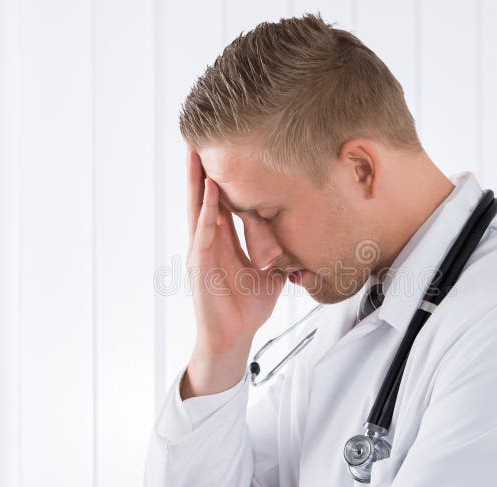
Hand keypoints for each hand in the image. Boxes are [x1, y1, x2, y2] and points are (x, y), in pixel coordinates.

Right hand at [183, 148, 286, 396]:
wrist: (234, 337)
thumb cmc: (246, 308)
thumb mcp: (270, 275)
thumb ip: (280, 256)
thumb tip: (301, 245)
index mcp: (223, 242)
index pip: (220, 202)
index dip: (220, 178)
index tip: (223, 151)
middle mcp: (209, 242)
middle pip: (203, 198)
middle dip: (202, 169)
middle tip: (200, 138)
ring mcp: (201, 252)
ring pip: (197, 209)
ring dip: (197, 181)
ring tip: (195, 154)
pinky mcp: (199, 265)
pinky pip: (204, 233)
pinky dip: (207, 212)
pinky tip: (210, 193)